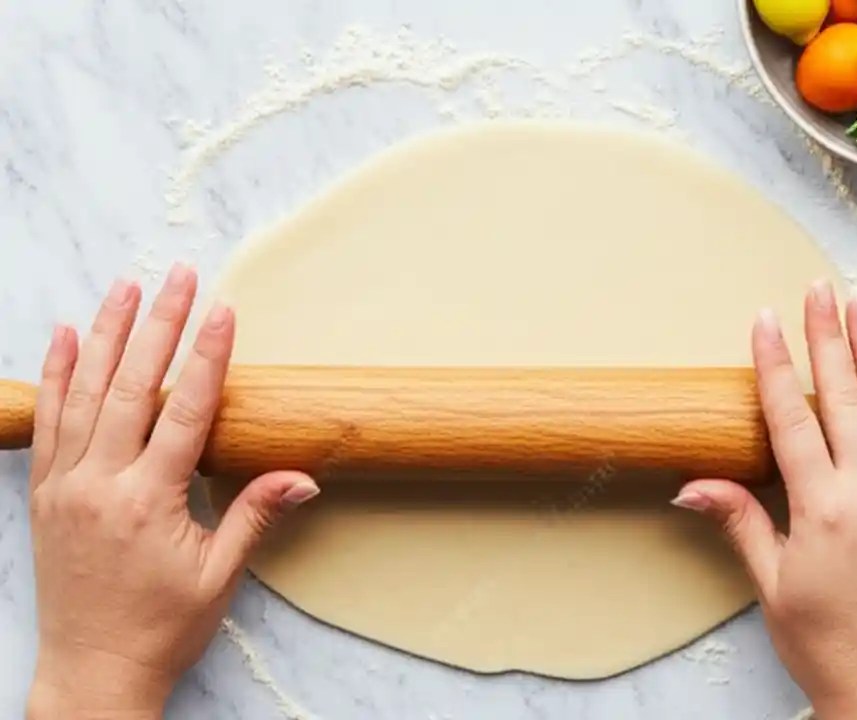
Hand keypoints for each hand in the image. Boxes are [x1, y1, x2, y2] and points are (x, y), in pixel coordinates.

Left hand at [25, 266, 319, 718]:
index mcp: (147, 503)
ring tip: (127, 286)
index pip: (184, 412)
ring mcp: (64, 487)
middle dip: (159, 325)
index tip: (223, 311)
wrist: (93, 671)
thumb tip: (304, 475)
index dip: (206, 358)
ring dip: (107, 334)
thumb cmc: (162, 628)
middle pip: (132, 387)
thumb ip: (256, 516)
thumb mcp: (219, 576)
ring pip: (83, 394)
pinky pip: (46, 423)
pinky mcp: (44, 495)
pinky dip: (55, 376)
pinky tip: (67, 337)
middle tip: (179, 276)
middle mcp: (99, 485)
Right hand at [674, 283, 856, 719]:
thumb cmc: (822, 641)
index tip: (764, 320)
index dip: (774, 365)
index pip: (791, 418)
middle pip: (843, 397)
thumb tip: (691, 483)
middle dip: (827, 336)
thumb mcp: (769, 583)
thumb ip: (739, 521)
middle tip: (818, 287)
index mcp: (822, 508)